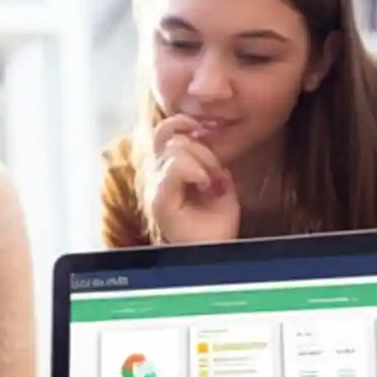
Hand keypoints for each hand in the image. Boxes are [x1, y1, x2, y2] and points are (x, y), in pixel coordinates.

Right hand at [146, 114, 240, 243]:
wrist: (212, 252)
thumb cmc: (215, 226)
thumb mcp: (222, 187)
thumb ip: (213, 164)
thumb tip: (210, 145)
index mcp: (167, 169)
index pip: (164, 132)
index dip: (183, 124)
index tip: (202, 132)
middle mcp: (155, 175)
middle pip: (167, 135)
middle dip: (200, 146)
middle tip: (213, 172)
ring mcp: (154, 186)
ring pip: (174, 149)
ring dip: (201, 160)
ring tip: (210, 182)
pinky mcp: (159, 199)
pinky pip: (174, 169)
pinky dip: (195, 171)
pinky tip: (205, 185)